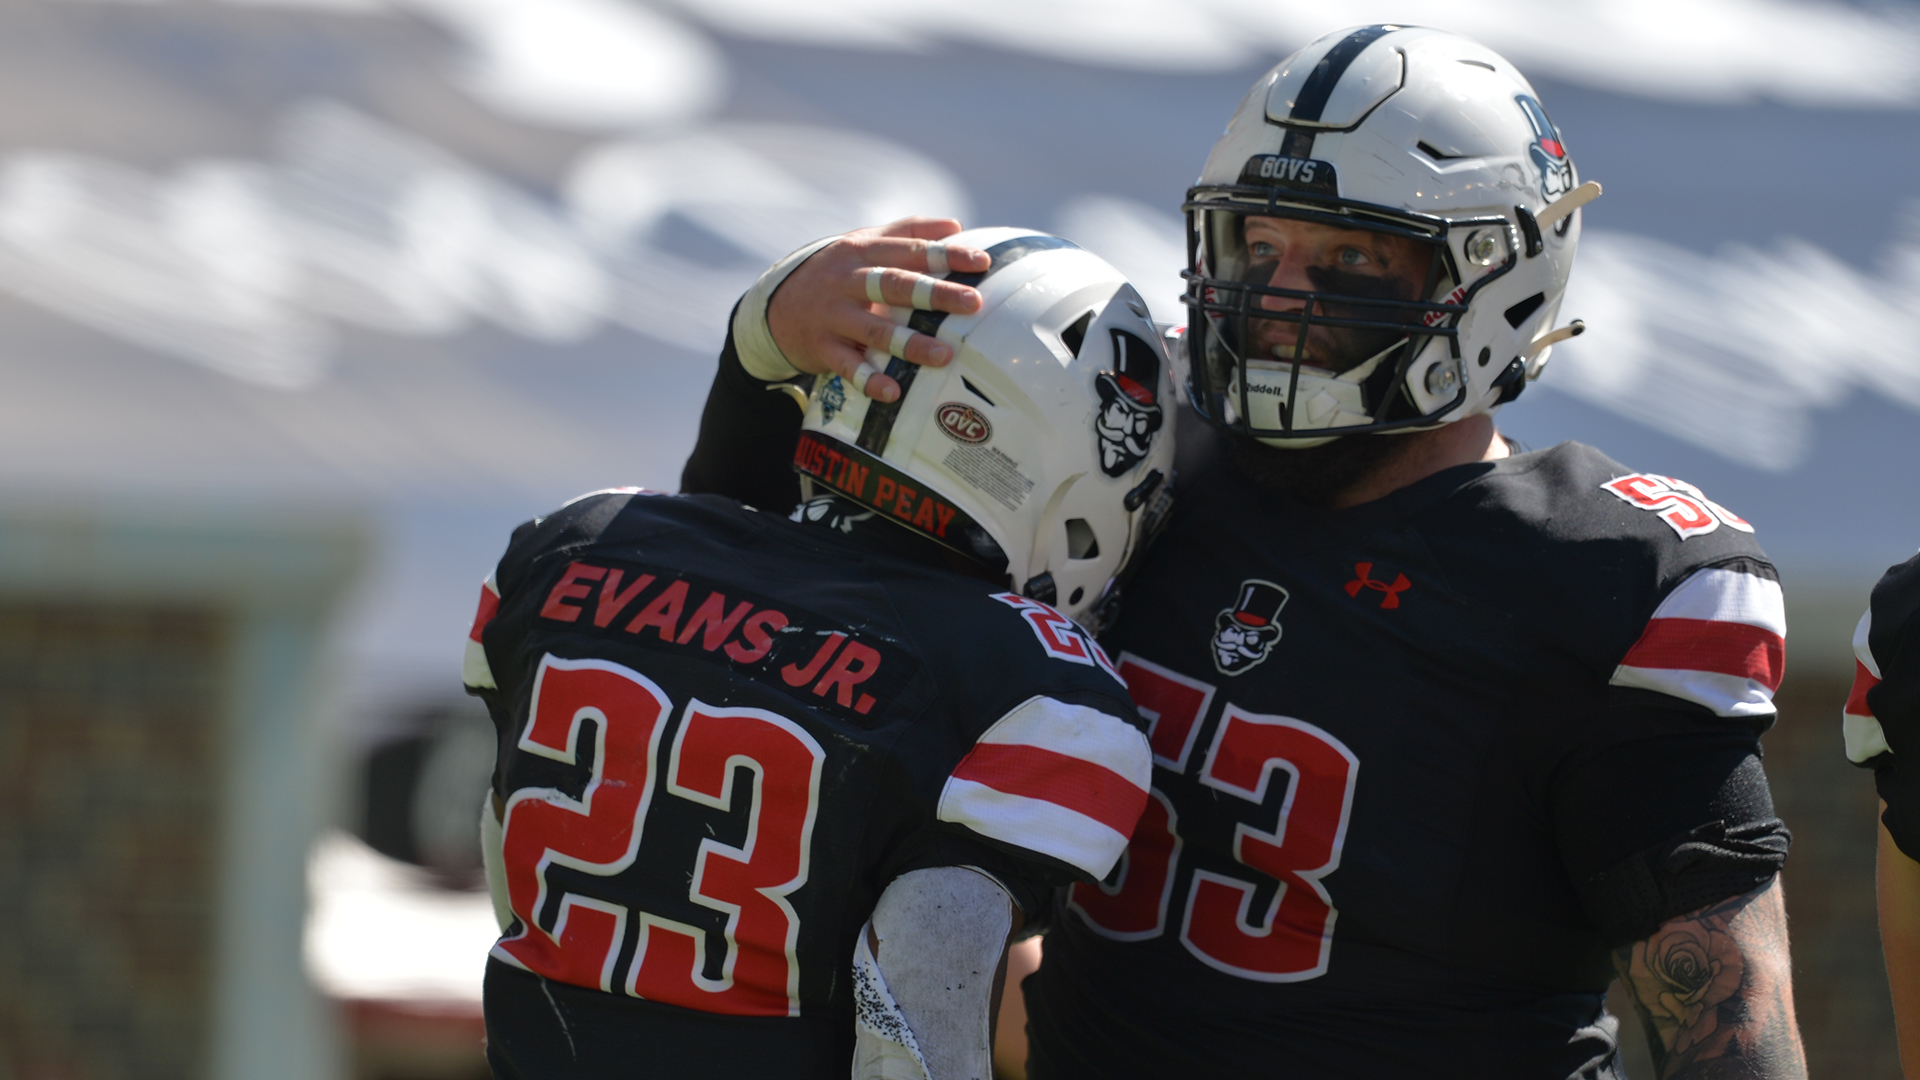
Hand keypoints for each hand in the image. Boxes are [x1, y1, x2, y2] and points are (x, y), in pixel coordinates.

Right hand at [767, 217, 990, 402]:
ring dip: (910, 344)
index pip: (910, 249)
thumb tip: (955, 226)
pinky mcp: (821, 347)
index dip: (947, 255)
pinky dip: (868, 380)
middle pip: (895, 285)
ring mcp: (833, 316)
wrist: (776, 305)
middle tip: (973, 304)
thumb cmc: (836, 272)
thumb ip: (907, 231)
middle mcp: (847, 281)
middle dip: (935, 294)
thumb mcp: (863, 242)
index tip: (983, 263)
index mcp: (862, 250)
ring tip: (945, 355)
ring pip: (874, 329)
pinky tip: (893, 393)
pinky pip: (846, 366)